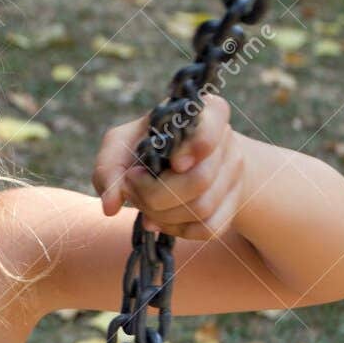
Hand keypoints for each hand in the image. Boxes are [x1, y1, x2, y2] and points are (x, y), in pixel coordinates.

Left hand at [92, 93, 246, 240]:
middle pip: (200, 179)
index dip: (197, 145)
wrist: (177, 167)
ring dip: (162, 214)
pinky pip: (209, 229)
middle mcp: (226, 141)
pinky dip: (177, 230)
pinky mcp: (232, 207)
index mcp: (206, 112)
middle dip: (155, 194)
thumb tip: (111, 205)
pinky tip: (159, 221)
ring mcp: (233, 176)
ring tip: (143, 206)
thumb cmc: (146, 149)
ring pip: (202, 208)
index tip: (174, 163)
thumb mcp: (122, 145)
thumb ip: (110, 167)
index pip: (217, 120)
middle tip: (132, 189)